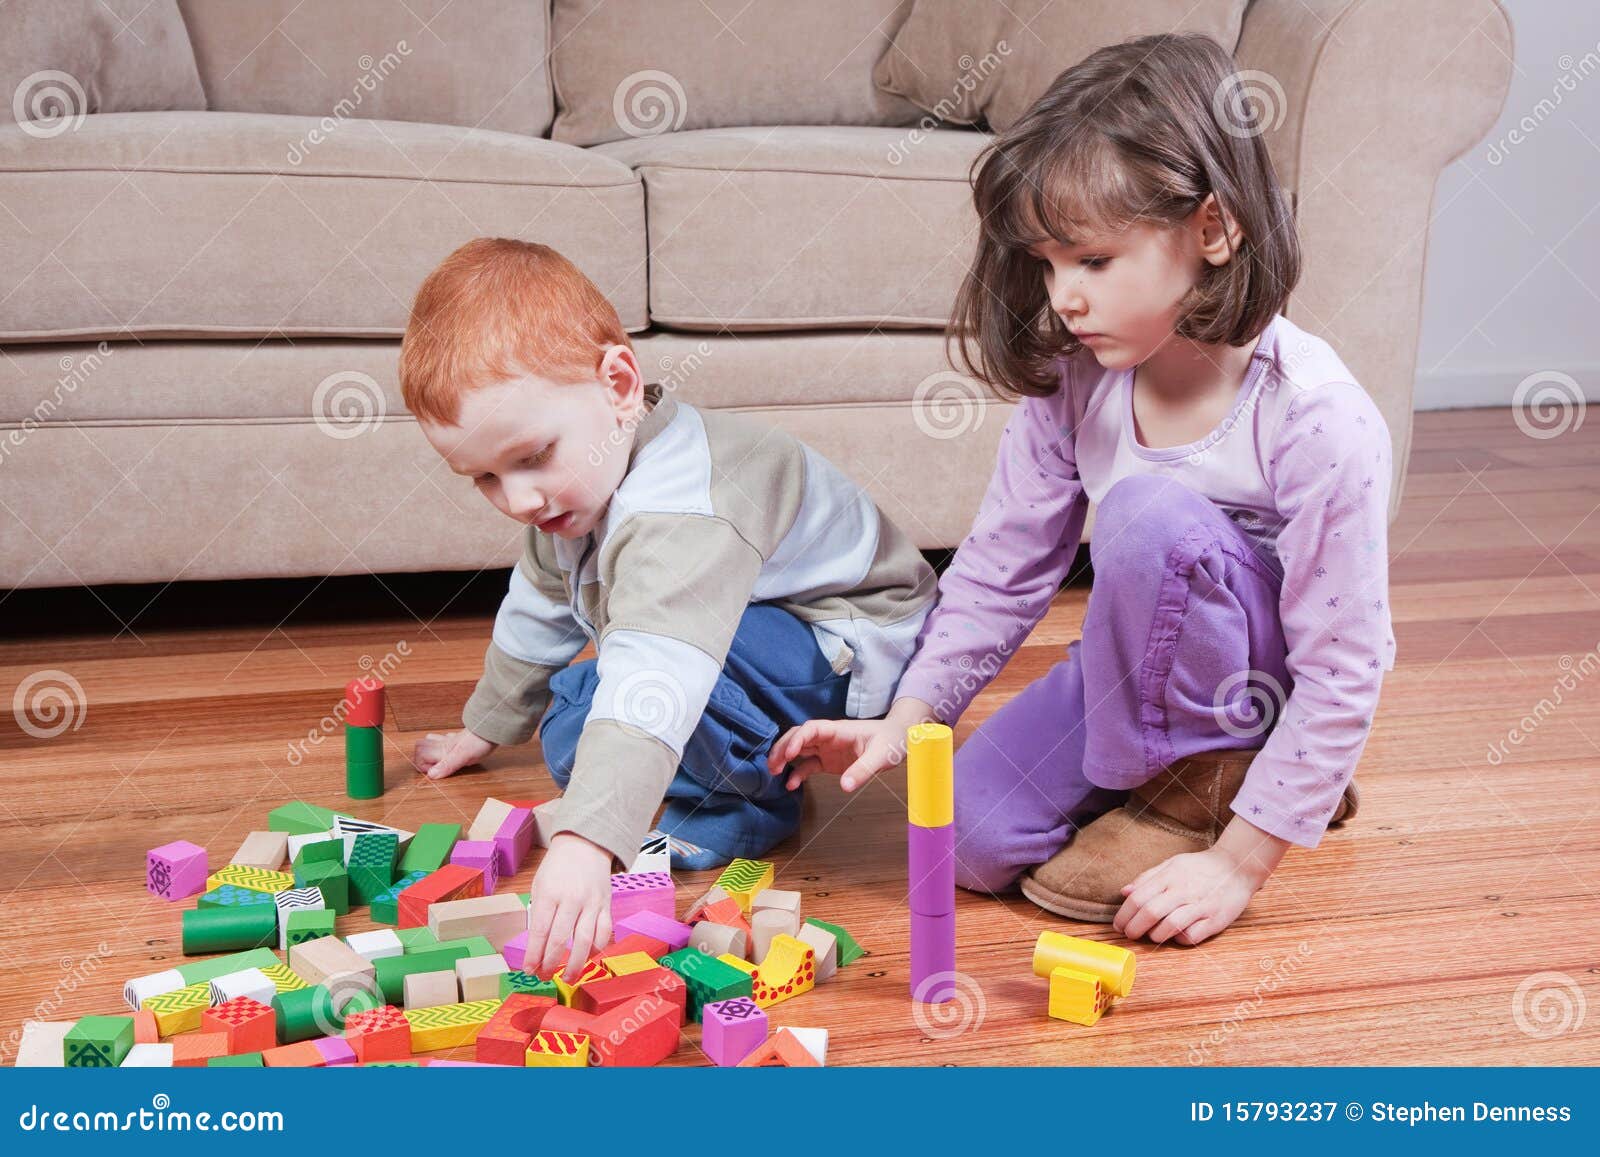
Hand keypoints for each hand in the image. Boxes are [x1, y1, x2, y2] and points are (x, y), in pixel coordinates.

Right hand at [411, 729, 496, 779]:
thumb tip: (431, 774)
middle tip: (432, 767)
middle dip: (422, 757)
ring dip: (432, 751)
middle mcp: (444, 743)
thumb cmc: (480, 741)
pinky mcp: (460, 740)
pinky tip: (452, 752)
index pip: (419, 753)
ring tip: (439, 761)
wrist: (492, 729)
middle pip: (421, 745)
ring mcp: (451, 740)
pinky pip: (446, 740)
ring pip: (432, 742)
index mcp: (443, 749)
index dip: (422, 765)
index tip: (433, 772)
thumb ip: (447, 765)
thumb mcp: (463, 755)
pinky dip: (444, 746)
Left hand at [523, 833, 613, 981]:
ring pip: (585, 941)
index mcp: (549, 893)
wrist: (586, 844)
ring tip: (567, 978)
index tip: (528, 969)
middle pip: (560, 940)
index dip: (533, 955)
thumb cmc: (558, 867)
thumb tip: (536, 946)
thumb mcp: (539, 884)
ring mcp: (591, 903)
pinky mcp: (606, 906)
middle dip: (550, 964)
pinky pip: (604, 932)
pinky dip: (597, 949)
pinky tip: (588, 957)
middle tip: (544, 976)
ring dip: (575, 964)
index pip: (539, 931)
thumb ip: (539, 913)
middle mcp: (571, 899)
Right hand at [766, 697, 936, 791]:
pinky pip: (809, 766)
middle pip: (798, 737)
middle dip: (783, 748)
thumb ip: (863, 770)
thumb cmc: (891, 741)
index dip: (798, 739)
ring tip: (773, 773)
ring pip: (799, 750)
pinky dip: (798, 773)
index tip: (790, 753)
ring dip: (785, 759)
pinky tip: (791, 785)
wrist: (899, 740)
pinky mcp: (829, 762)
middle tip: (772, 765)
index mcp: (838, 730)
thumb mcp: (881, 755)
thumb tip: (845, 787)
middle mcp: (828, 738)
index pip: (811, 729)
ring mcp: (827, 749)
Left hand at [1112, 846, 1263, 945]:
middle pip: (1150, 912)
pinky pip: (1191, 936)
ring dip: (1155, 935)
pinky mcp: (1215, 920)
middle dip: (1134, 928)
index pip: (1139, 897)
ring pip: (1169, 926)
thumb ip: (1147, 878)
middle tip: (1129, 934)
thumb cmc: (1200, 867)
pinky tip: (1175, 937)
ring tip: (1151, 935)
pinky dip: (1179, 940)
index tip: (1119, 924)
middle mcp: (1183, 890)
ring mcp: (1200, 906)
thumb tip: (1124, 892)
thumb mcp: (1172, 864)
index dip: (1124, 914)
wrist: (1238, 866)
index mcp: (1170, 875)